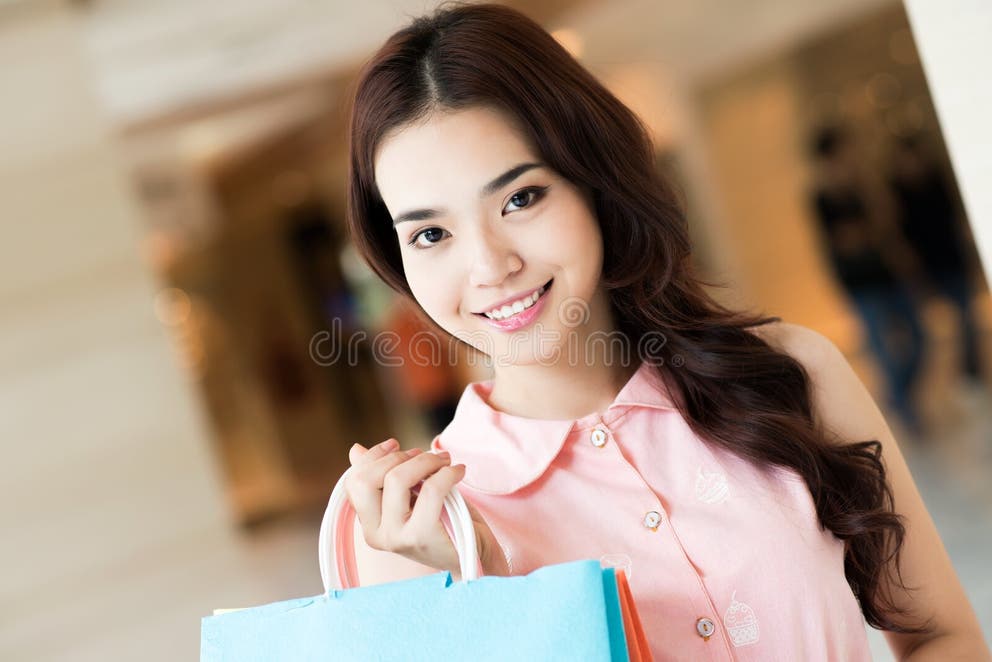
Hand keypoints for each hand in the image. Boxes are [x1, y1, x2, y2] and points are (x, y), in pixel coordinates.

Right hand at [346, 439, 509, 579]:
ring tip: (444, 461)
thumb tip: (355, 450)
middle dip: (399, 457)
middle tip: (426, 455)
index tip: (397, 444)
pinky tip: (459, 471)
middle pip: (368, 479)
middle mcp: (376, 535)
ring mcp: (396, 538)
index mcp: (369, 525)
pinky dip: (447, 473)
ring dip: (425, 461)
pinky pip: (430, 489)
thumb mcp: (411, 497)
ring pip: (397, 479)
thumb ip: (382, 477)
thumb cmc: (443, 523)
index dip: (375, 456)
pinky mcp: (422, 536)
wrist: (474, 555)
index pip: (355, 482)